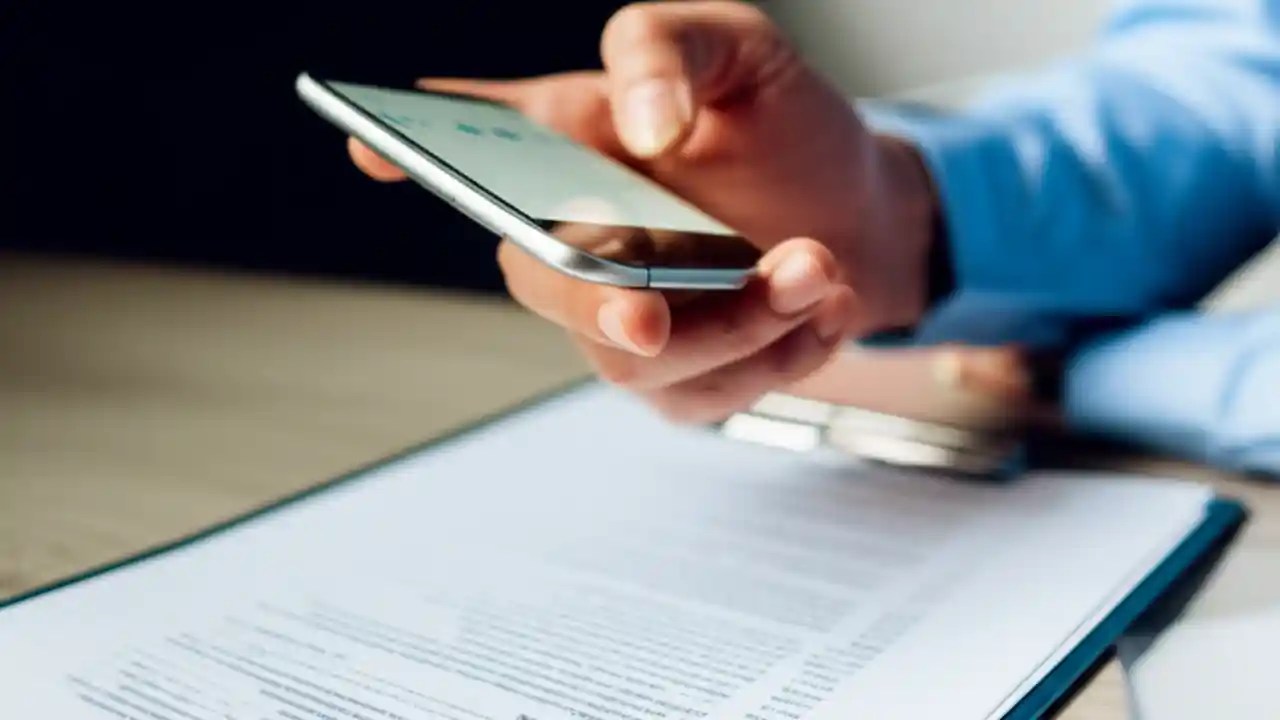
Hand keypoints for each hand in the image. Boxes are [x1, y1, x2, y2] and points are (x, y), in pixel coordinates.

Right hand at [350, 1, 938, 422]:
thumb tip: (640, 128)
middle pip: (539, 284)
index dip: (410, 150)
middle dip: (595, 308)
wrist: (870, 214)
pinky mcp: (681, 381)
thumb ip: (670, 48)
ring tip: (816, 266)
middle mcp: (583, 238)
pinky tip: (823, 304)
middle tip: (652, 316)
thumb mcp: (745, 51)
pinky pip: (705, 396)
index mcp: (573, 147)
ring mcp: (625, 317)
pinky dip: (780, 354)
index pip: (473, 147)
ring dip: (738, 323)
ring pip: (634, 359)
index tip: (369, 148)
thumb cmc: (789, 130)